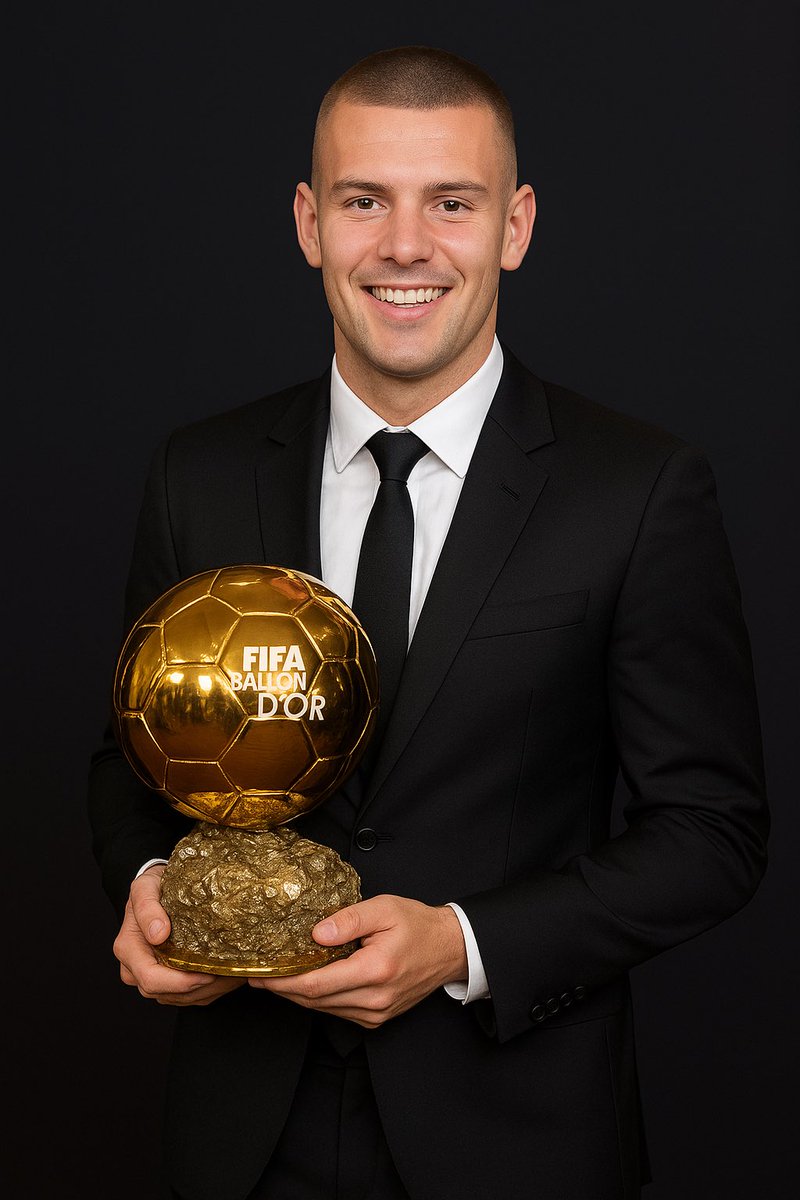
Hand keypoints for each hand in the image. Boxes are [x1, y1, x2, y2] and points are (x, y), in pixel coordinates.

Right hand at [113, 865, 243, 1005]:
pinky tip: (225, 976)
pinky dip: (207, 990)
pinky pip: (186, 997)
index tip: (207, 973)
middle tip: (227, 975)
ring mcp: (150, 977)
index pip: (151, 979)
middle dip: (198, 989)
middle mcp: (134, 969)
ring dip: (207, 991)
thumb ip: (148, 908)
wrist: (155, 890)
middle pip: (165, 993)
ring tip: (232, 976)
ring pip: (178, 999)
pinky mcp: (165, 981)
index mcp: (128, 949)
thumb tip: (158, 934)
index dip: (180, 982)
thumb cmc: (151, 887)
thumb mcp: (145, 888)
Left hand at [249, 895, 467, 1026]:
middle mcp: (375, 999)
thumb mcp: (383, 908)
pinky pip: (338, 1012)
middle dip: (283, 989)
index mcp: (375, 970)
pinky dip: (319, 999)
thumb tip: (315, 935)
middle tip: (257, 976)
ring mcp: (376, 1013)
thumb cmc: (417, 925)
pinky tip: (308, 982)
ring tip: (277, 978)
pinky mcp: (376, 1018)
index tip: (260, 974)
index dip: (282, 982)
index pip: (316, 985)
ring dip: (298, 996)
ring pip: (324, 1009)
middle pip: (315, 1001)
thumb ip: (348, 920)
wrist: (449, 949)